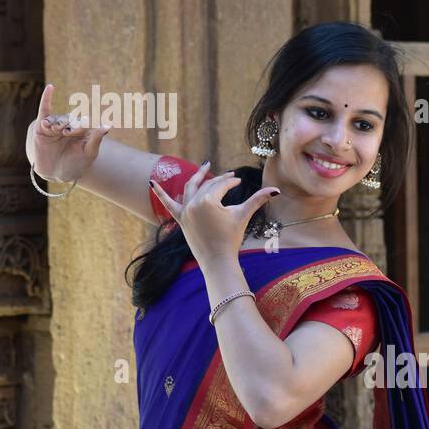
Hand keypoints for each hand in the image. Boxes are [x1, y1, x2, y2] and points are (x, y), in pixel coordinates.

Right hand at [25, 83, 111, 182]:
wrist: (56, 174)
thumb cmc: (75, 164)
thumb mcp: (88, 153)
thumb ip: (96, 138)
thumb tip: (109, 125)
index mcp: (83, 129)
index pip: (86, 122)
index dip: (84, 125)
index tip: (81, 131)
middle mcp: (70, 124)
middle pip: (72, 120)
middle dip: (71, 126)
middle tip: (67, 134)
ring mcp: (56, 125)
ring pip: (59, 119)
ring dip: (59, 123)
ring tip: (58, 131)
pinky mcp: (43, 126)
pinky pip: (44, 109)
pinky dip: (46, 98)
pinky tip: (50, 87)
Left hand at [148, 164, 278, 263]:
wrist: (217, 261)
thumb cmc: (231, 239)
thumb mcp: (242, 215)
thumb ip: (258, 200)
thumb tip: (276, 189)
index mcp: (207, 201)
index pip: (220, 185)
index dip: (231, 181)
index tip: (238, 180)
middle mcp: (193, 203)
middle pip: (207, 185)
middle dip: (219, 180)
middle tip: (229, 177)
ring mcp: (185, 212)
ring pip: (189, 188)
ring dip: (196, 177)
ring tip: (204, 167)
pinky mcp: (180, 220)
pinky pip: (168, 204)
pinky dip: (160, 194)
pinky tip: (152, 183)